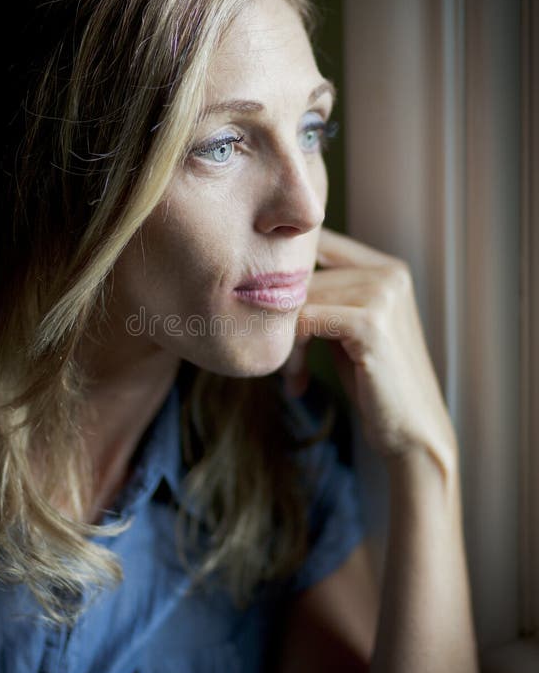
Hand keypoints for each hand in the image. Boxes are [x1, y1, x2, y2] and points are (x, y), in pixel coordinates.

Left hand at [283, 227, 456, 467]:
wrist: (411, 431)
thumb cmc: (373, 381)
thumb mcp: (346, 327)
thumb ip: (323, 296)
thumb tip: (265, 271)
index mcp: (385, 267)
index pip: (317, 240)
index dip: (283, 269)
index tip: (262, 308)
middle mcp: (388, 272)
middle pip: (303, 276)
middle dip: (282, 319)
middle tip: (284, 365)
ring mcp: (383, 294)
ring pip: (300, 299)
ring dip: (285, 343)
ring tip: (292, 376)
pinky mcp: (372, 323)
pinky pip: (305, 322)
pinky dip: (292, 354)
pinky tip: (297, 383)